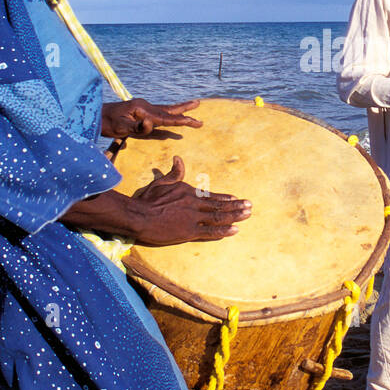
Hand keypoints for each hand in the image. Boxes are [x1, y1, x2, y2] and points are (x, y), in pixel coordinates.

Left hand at [101, 98, 201, 138]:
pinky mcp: (139, 111)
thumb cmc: (106, 123)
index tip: (192, 122)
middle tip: (199, 104)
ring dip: (179, 108)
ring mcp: (142, 107)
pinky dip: (169, 111)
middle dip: (184, 109)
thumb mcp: (120, 127)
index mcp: (141, 108)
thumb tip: (151, 124)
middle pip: (168, 109)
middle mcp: (144, 105)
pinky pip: (158, 111)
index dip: (179, 120)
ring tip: (194, 104)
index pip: (163, 117)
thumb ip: (137, 127)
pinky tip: (172, 112)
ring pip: (165, 108)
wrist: (94, 116)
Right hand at [126, 156, 251, 244]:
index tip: (237, 199)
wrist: (139, 216)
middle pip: (219, 206)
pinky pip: (210, 231)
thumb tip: (179, 158)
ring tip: (248, 215)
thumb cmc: (148, 199)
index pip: (211, 196)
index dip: (226, 198)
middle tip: (250, 207)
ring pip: (219, 217)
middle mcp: (195, 204)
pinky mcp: (189, 231)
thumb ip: (174, 172)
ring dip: (235, 216)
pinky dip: (223, 230)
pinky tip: (235, 230)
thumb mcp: (162, 182)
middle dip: (236, 206)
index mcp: (189, 193)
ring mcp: (193, 218)